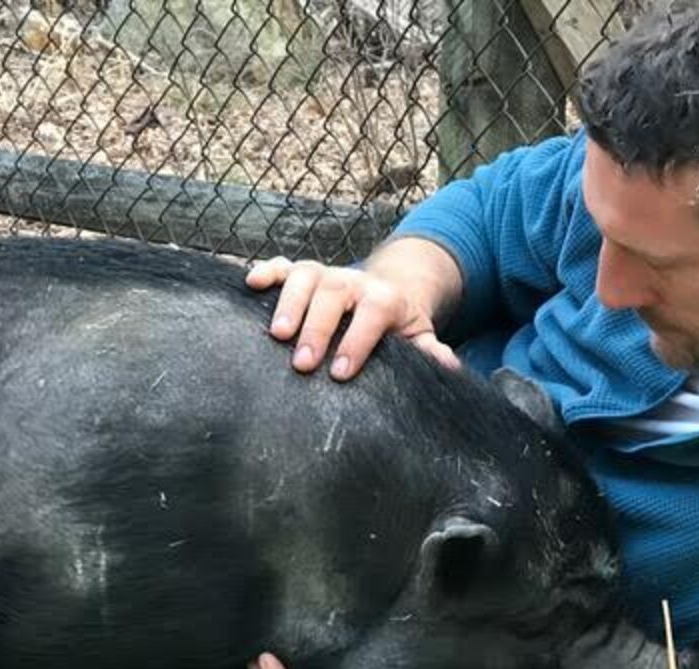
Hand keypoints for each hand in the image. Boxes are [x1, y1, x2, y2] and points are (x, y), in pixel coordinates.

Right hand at [246, 258, 460, 380]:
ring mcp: (326, 274)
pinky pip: (282, 265)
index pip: (374, 314)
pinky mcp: (302, 272)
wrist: (387, 290)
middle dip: (317, 329)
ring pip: (305, 277)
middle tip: (303, 363)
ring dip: (289, 303)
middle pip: (334, 295)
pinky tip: (250, 283)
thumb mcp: (419, 336)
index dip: (358, 342)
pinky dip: (267, 271)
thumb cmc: (398, 325)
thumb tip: (448, 366)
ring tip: (277, 335)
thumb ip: (430, 350)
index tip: (341, 373)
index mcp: (385, 299)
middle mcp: (354, 282)